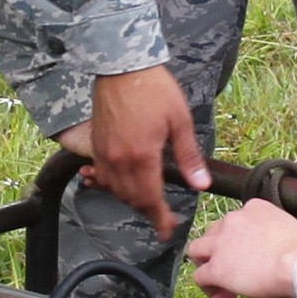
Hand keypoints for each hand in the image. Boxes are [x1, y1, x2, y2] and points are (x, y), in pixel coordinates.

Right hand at [58, 67, 208, 237]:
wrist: (121, 66)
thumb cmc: (154, 89)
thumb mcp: (180, 121)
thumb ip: (189, 156)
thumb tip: (201, 184)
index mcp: (142, 156)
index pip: (151, 199)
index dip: (159, 218)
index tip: (167, 231)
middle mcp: (118, 160)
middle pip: (132, 198)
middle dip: (148, 210)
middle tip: (163, 215)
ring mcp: (103, 153)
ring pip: (115, 189)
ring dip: (131, 198)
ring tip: (148, 198)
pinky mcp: (95, 144)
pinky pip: (102, 175)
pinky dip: (113, 184)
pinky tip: (122, 182)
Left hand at [185, 200, 296, 297]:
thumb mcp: (288, 230)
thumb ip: (273, 235)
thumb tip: (276, 252)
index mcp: (254, 208)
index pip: (236, 221)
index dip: (239, 241)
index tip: (251, 256)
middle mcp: (233, 220)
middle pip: (213, 233)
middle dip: (219, 250)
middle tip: (235, 269)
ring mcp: (221, 243)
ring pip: (197, 250)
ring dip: (207, 265)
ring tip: (222, 283)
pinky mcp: (217, 267)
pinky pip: (200, 278)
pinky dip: (210, 289)